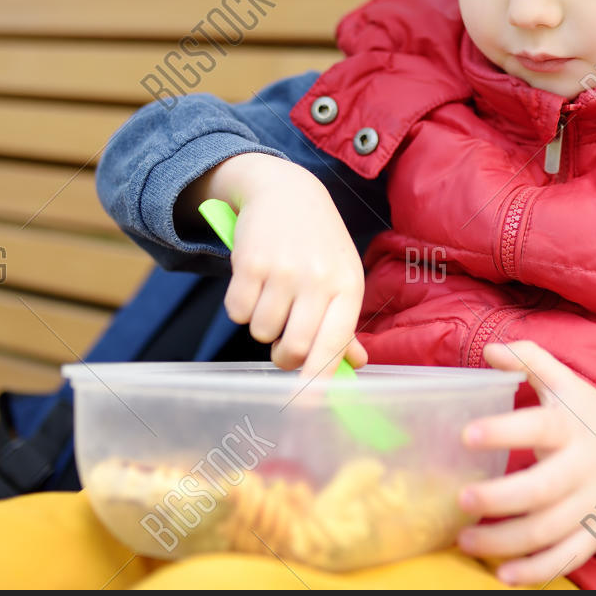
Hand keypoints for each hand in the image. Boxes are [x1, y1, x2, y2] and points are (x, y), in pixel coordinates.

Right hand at [180, 153, 368, 379]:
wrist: (284, 189)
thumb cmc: (318, 243)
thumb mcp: (341, 276)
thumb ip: (345, 324)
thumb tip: (357, 366)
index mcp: (348, 286)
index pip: (335, 345)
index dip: (320, 380)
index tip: (308, 405)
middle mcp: (318, 278)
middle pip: (292, 349)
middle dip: (283, 356)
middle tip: (282, 342)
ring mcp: (283, 270)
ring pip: (260, 332)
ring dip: (261, 325)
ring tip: (272, 297)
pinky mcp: (250, 263)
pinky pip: (237, 311)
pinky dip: (240, 306)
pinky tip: (254, 282)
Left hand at [455, 341, 595, 585]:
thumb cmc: (595, 418)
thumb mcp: (569, 384)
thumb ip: (530, 361)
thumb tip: (489, 350)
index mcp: (571, 427)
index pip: (539, 426)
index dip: (504, 431)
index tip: (467, 435)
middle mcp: (581, 468)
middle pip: (543, 489)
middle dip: (500, 498)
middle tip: (462, 498)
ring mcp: (590, 505)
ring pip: (548, 531)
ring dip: (504, 540)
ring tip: (465, 538)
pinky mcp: (595, 534)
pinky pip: (566, 558)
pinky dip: (536, 571)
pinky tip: (503, 574)